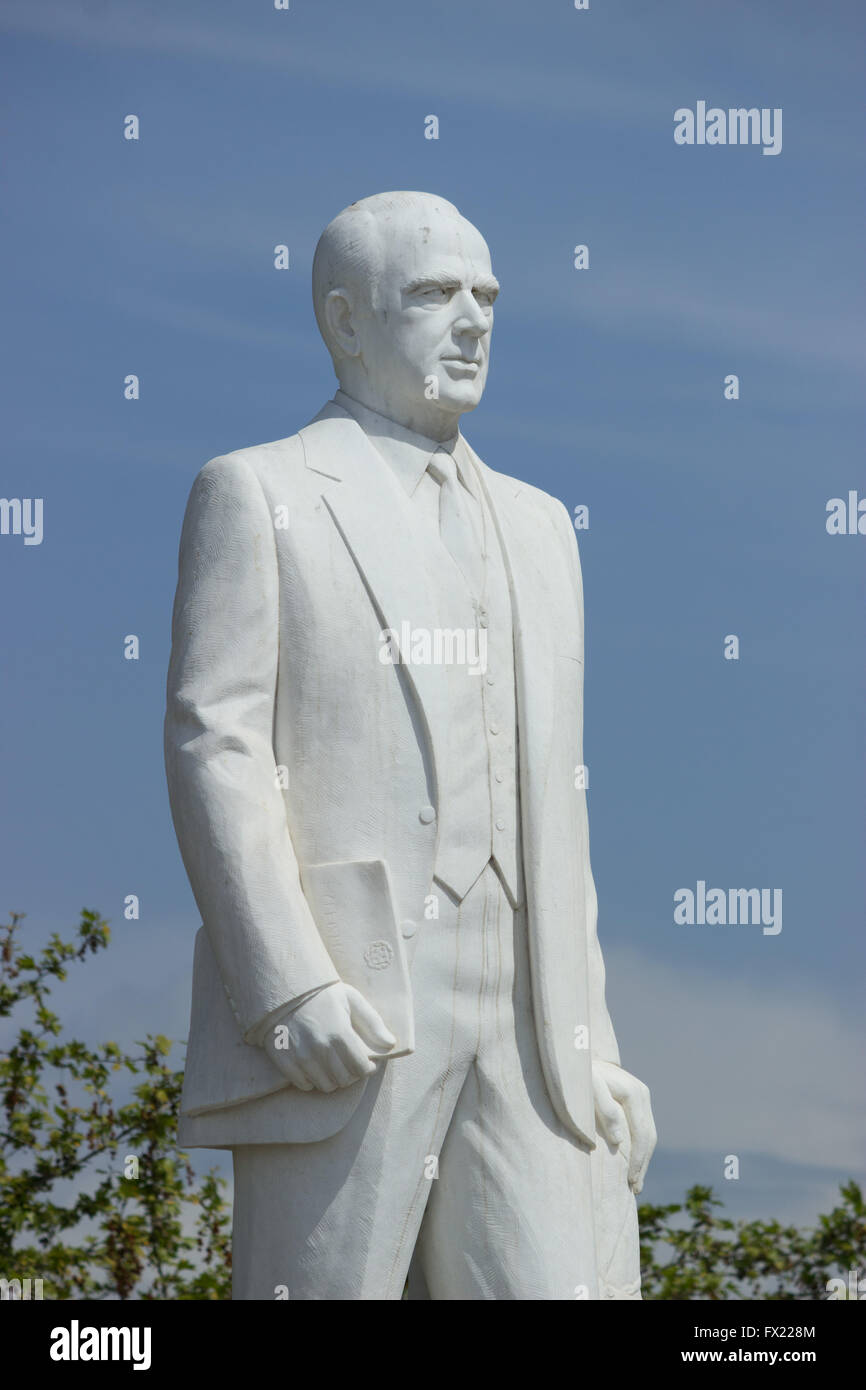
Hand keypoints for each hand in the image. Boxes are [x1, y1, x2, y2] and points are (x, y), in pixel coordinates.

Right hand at [263, 982, 395, 1092]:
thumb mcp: (351, 999)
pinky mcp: (284, 1061)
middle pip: (344, 1080)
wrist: (284, 989)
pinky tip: (315, 1067)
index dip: (367, 1069)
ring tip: (333, 1066)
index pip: (361, 1068)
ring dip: (333, 1079)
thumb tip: (391, 1044)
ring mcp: (301, 1057)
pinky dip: (312, 1081)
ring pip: (325, 1085)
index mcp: (340, 1034)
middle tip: (350, 1065)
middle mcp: (321, 1049)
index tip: (366, 1064)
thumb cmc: (322, 994)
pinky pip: (304, 1085)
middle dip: (352, 1075)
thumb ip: (373, 1022)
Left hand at [592, 1058, 656, 1194]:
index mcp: (634, 1094)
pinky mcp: (635, 1100)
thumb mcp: (588, 1089)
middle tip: (635, 1189)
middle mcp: (642, 1094)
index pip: (642, 1135)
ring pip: (648, 1134)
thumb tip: (619, 1141)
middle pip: (649, 1137)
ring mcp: (641, 1096)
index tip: (630, 1182)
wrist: (577, 1052)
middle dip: (643, 1164)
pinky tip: (633, 1162)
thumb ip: (605, 1111)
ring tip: (635, 1182)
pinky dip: (639, 1148)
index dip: (637, 1161)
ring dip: (643, 1159)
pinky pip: (642, 1129)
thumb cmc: (579, 1073)